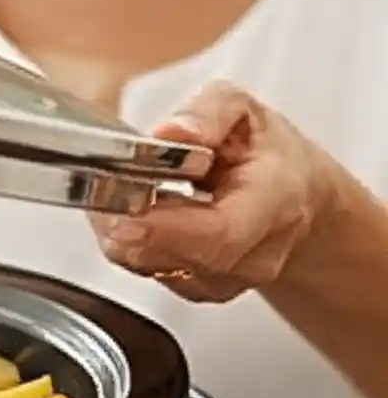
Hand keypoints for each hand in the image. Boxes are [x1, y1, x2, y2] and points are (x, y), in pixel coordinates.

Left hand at [90, 81, 338, 302]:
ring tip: (123, 194)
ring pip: (154, 267)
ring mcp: (228, 280)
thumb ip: (207, 113)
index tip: (124, 217)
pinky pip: (149, 272)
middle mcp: (257, 252)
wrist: (294, 195)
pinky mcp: (200, 289)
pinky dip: (130, 243)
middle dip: (130, 228)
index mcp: (276, 199)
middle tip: (103, 195)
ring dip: (124, 234)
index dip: (165, 230)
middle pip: (179, 258)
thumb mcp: (241, 108)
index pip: (219, 233)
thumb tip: (172, 132)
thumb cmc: (266, 151)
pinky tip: (135, 214)